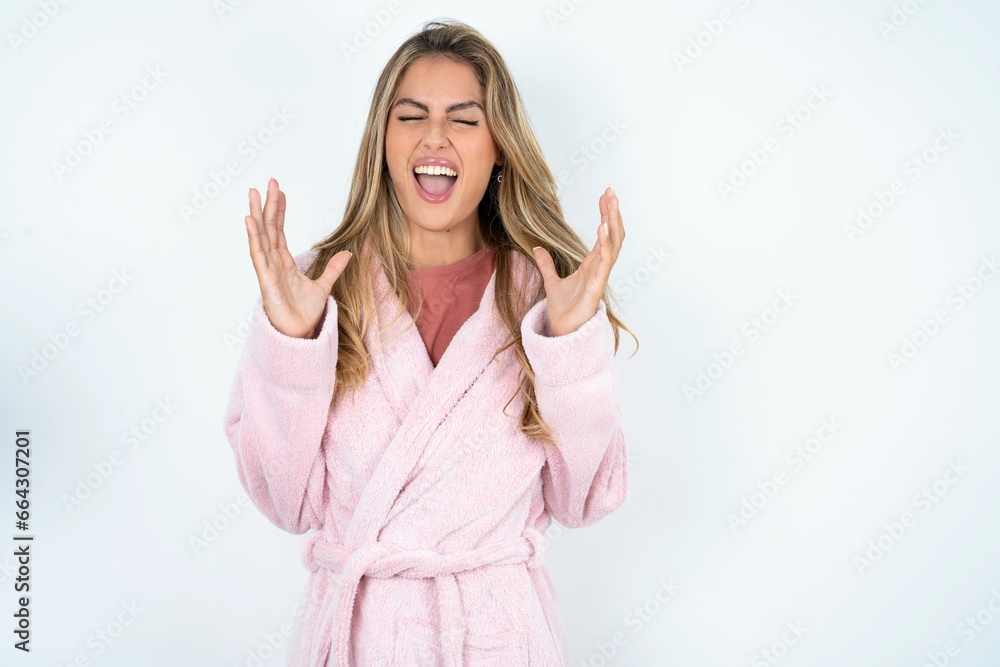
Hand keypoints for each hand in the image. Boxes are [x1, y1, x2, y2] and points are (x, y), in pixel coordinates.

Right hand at [244, 178, 351, 337]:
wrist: (300, 333)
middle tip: (267, 182)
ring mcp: (268, 269)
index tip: (279, 191)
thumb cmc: (304, 312)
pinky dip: (254, 237)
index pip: (279, 230)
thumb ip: (333, 269)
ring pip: (260, 236)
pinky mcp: (266, 279)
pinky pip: (258, 255)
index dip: (279, 211)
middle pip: (268, 228)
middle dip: (267, 205)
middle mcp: (273, 262)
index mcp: (284, 262)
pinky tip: (250, 220)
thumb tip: (348, 253)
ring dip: (256, 214)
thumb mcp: (323, 286)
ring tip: (252, 194)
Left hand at [531, 186, 624, 335]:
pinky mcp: (596, 286)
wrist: (562, 331)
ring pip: (613, 244)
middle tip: (611, 191)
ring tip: (611, 202)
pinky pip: (604, 261)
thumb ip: (546, 264)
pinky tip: (602, 226)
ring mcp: (600, 276)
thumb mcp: (551, 281)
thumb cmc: (563, 310)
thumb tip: (537, 248)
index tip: (604, 195)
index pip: (603, 234)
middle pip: (612, 234)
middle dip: (613, 212)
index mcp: (592, 265)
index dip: (605, 214)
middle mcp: (599, 268)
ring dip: (613, 222)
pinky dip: (605, 243)